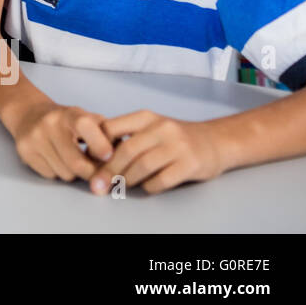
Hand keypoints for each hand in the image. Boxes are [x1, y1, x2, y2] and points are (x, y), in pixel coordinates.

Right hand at [7, 101, 113, 182]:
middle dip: (90, 172)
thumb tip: (126, 155)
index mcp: (70, 114)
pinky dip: (57, 172)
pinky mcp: (24, 151)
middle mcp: (49, 123)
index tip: (108, 156)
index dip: (99, 144)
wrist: (29, 113)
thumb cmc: (66, 120)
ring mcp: (35, 138)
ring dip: (73, 173)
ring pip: (65, 173)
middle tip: (95, 170)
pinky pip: (50, 175)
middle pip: (77, 163)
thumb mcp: (87, 118)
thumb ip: (107, 134)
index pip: (85, 126)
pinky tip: (55, 160)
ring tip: (72, 160)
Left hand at [86, 111, 224, 195]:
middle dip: (109, 170)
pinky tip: (147, 187)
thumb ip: (126, 136)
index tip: (90, 160)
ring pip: (142, 167)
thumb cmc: (174, 137)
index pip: (111, 128)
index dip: (97, 146)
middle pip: (126, 151)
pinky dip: (149, 187)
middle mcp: (161, 128)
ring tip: (122, 186)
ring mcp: (177, 146)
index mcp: (146, 117)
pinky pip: (161, 180)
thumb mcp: (150, 127)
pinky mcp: (190, 164)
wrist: (215, 141)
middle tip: (99, 184)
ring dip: (127, 180)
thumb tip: (94, 155)